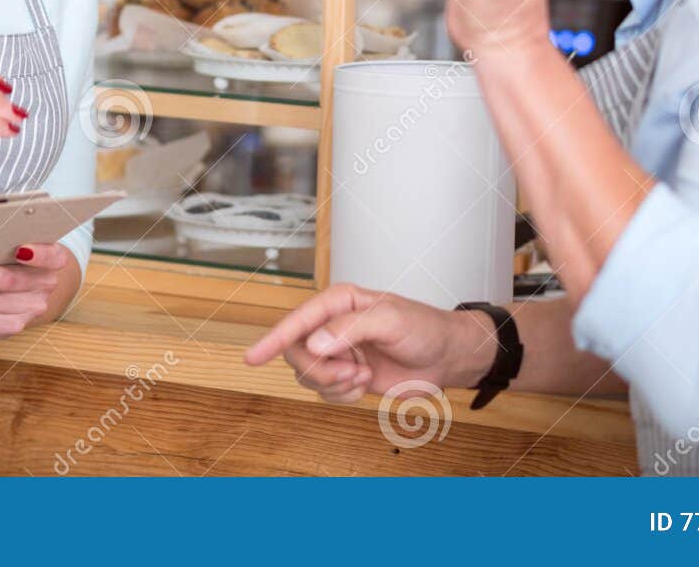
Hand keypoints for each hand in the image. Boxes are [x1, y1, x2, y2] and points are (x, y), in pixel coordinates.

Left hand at [0, 242, 70, 339]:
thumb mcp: (18, 238)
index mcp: (54, 258)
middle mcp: (46, 285)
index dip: (37, 254)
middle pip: (7, 281)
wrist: (29, 285)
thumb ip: (2, 234)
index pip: (51, 255)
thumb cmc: (14, 253)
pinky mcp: (12, 326)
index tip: (19, 250)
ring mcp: (30, 309)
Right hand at [242, 283, 498, 405]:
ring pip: (308, 375)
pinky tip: (363, 386)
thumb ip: (350, 328)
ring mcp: (337, 351)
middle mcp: (332, 325)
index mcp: (338, 302)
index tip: (252, 358)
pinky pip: (324, 392)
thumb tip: (315, 342)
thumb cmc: (424, 329)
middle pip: (296, 352)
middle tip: (351, 374)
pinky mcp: (344, 375)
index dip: (272, 339)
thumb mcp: (391, 320)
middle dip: (319, 370)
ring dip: (333, 384)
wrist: (446, 358)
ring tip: (362, 377)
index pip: (296, 321)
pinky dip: (341, 395)